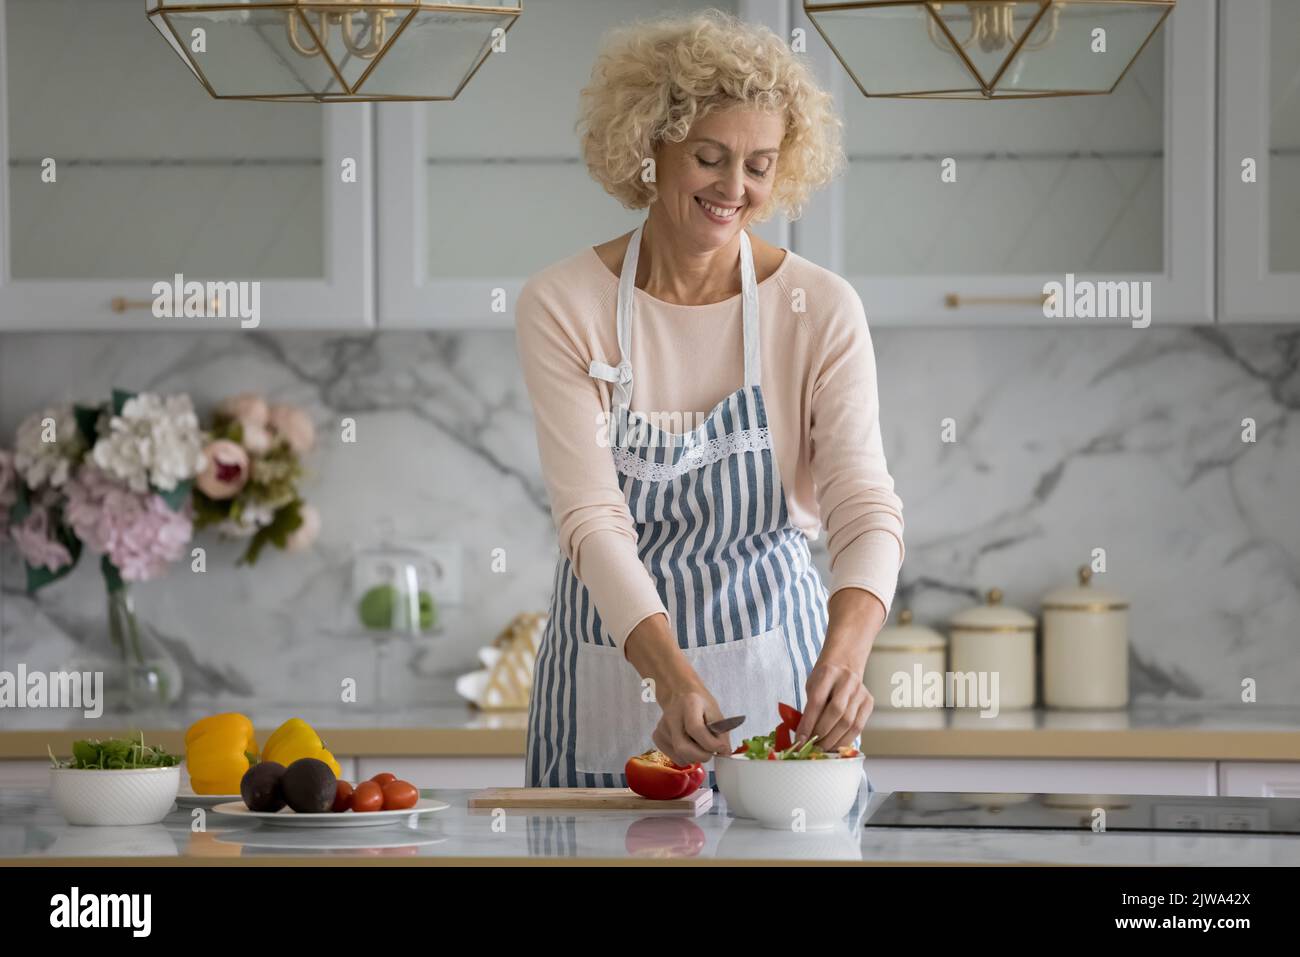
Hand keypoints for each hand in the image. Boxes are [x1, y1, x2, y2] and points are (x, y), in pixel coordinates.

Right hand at [651, 685, 731, 766]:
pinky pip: (675, 758)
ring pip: (680, 756)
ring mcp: (661, 727)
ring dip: (695, 757)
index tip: (721, 748)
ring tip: (699, 744)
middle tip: (711, 752)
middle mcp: (671, 715)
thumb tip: (724, 753)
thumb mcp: (716, 713)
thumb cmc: (700, 705)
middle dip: (702, 755)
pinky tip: (689, 745)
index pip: (696, 729)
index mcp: (689, 704)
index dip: (711, 744)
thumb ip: (722, 733)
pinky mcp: (657, 737)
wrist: (680, 695)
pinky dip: (687, 757)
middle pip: (683, 747)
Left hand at [795, 588, 884, 749]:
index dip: (808, 723)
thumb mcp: (812, 685)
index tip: (800, 739)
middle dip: (821, 734)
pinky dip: (847, 739)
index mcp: (827, 673)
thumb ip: (809, 707)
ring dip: (834, 740)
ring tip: (822, 749)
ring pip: (848, 722)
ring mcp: (860, 691)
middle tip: (811, 746)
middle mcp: (846, 681)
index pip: (816, 701)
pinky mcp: (869, 701)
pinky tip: (837, 745)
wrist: (846, 661)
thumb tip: (804, 735)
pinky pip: (859, 726)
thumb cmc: (824, 677)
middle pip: (835, 712)